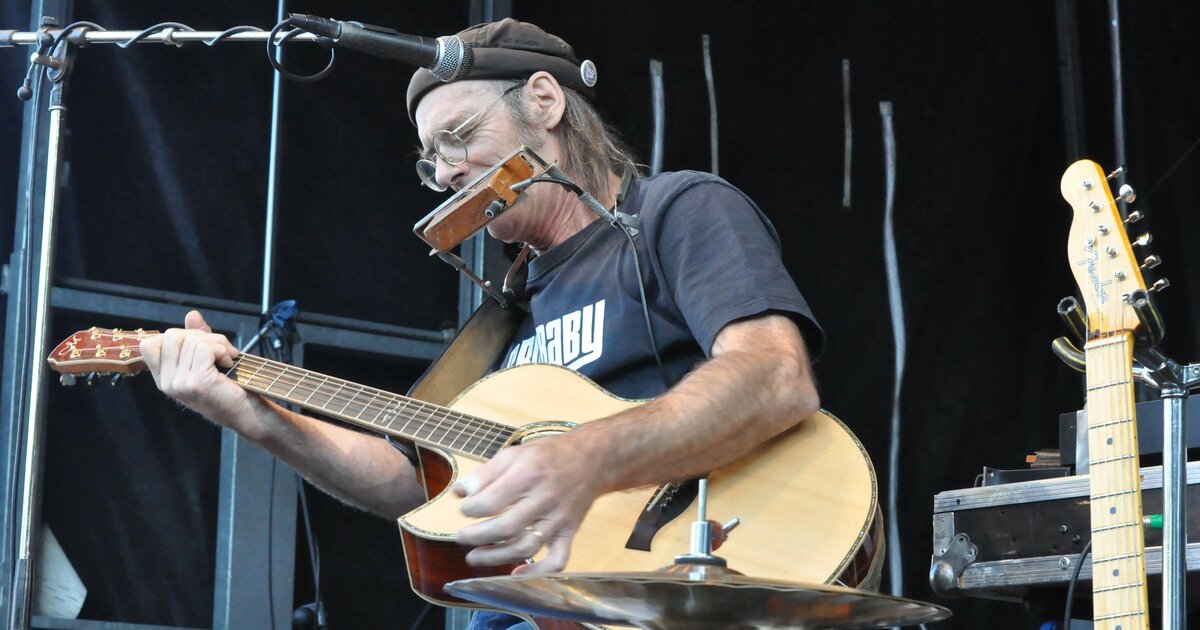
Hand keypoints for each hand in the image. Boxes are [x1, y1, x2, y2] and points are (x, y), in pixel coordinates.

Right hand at [140, 310, 257, 433]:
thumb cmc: (229, 387)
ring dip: (217, 342)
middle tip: (220, 349)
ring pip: (191, 340)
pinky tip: (228, 362)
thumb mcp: (207, 360)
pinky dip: (222, 349)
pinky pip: (205, 348)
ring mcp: (180, 383)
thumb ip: (196, 338)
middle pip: (172, 336)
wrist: (248, 413)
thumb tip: (191, 315)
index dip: (177, 336)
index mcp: (163, 378)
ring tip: (227, 357)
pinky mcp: (197, 382)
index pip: (150, 344)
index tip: (199, 345)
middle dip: (201, 335)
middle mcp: (166, 382)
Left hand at [453, 434, 604, 573]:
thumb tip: (461, 492)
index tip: (464, 509)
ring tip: (475, 557)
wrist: (591, 459)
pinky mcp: (569, 532)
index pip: (491, 501)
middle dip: (478, 536)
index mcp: (528, 475)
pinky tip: (517, 573)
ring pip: (527, 547)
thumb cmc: (549, 455)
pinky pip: (557, 559)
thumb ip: (486, 473)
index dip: (471, 509)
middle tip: (461, 538)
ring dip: (497, 557)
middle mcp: (545, 499)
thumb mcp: (514, 454)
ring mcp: (559, 519)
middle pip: (506, 527)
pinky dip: (538, 572)